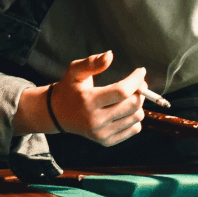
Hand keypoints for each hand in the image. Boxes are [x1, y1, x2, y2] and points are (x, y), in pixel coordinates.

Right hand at [14, 51, 145, 145]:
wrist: (57, 114)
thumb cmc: (69, 89)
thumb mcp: (75, 71)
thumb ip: (92, 62)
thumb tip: (110, 55)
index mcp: (88, 101)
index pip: (122, 91)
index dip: (136, 80)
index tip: (140, 71)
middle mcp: (95, 120)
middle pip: (133, 105)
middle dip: (140, 91)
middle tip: (137, 84)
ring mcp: (101, 133)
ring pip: (136, 118)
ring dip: (138, 105)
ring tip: (129, 98)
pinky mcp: (106, 141)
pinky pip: (134, 129)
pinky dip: (134, 118)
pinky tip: (125, 111)